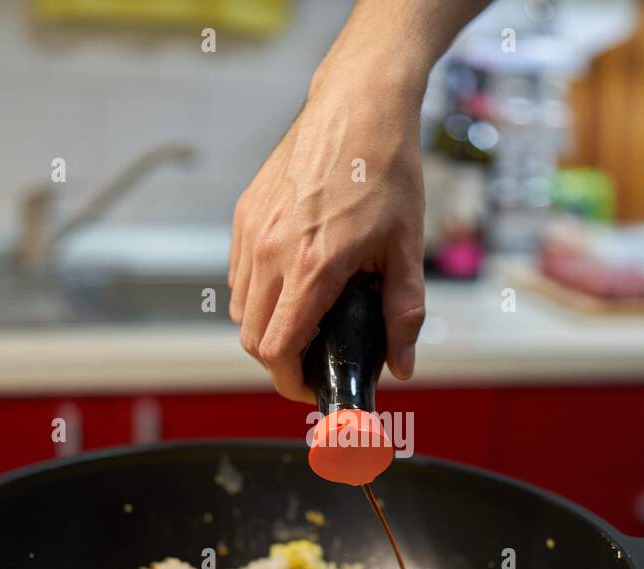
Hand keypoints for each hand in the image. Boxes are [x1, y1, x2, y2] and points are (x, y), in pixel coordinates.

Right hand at [228, 60, 427, 402]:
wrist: (359, 105)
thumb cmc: (385, 169)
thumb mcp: (406, 248)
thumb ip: (403, 314)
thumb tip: (403, 365)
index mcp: (313, 266)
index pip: (277, 351)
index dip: (292, 382)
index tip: (314, 387)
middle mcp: (272, 251)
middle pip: (252, 339)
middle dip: (280, 362)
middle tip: (314, 361)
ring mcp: (252, 231)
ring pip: (240, 310)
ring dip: (267, 328)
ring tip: (305, 322)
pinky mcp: (244, 214)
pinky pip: (237, 276)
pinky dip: (257, 295)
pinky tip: (291, 284)